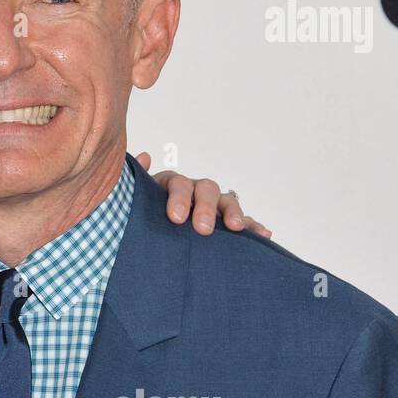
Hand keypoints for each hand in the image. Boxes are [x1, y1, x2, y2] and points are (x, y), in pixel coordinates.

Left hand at [134, 151, 271, 237]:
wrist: (150, 241)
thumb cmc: (143, 216)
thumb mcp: (134, 200)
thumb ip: (137, 180)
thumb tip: (144, 156)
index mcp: (171, 185)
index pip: (178, 183)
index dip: (178, 198)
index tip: (176, 218)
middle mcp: (195, 192)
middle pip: (206, 190)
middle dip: (206, 208)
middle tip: (202, 229)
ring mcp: (213, 207)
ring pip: (227, 202)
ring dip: (234, 213)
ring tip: (236, 228)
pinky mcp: (227, 225)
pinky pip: (244, 222)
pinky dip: (254, 227)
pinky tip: (263, 234)